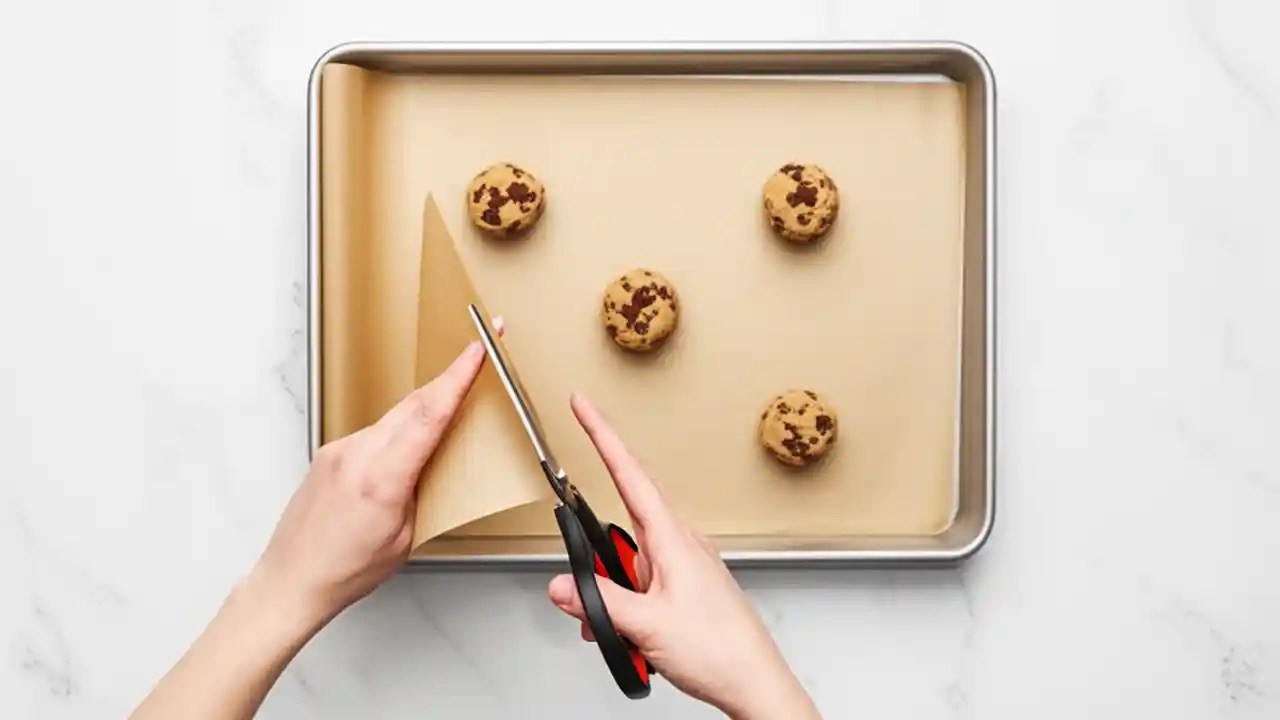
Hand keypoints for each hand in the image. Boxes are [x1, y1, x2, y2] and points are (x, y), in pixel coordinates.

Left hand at [252, 322, 501, 624]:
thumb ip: (424, 491)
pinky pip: (375, 431)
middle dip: (449, 377)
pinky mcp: (329, 453)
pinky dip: (398, 431)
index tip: (477, 352)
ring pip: (394, 415)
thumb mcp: (405, 538)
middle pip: (414, 403)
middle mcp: (356, 455)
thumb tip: (440, 461)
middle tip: (476, 356)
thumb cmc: (345, 571)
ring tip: (451, 404)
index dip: (457, 379)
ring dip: (425, 406)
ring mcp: (338, 450)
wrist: (290, 580)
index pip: (428, 415)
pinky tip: (408, 447)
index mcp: (381, 479)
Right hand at [547, 394, 820, 719]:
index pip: (629, 473)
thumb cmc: (720, 650)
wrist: (755, 684)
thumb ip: (599, 601)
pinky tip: (633, 636)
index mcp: (672, 539)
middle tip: (597, 595)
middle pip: (621, 526)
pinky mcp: (684, 588)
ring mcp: (683, 566)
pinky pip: (642, 583)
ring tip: (623, 635)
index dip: (603, 434)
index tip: (584, 405)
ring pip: (628, 562)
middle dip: (596, 559)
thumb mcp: (646, 625)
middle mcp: (679, 544)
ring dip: (613, 595)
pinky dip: (626, 606)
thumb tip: (563, 584)